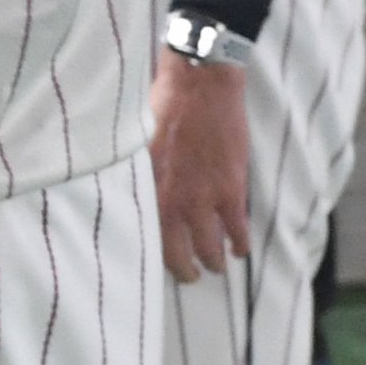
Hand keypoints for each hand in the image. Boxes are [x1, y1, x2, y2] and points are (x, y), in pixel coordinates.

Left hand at [148, 51, 253, 284]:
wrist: (199, 88)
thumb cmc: (160, 107)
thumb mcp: (134, 143)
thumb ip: (134, 172)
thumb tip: (124, 190)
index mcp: (142, 187)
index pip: (141, 234)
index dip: (148, 254)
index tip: (151, 263)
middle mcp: (170, 200)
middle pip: (175, 252)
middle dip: (184, 269)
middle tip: (189, 276)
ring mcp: (202, 198)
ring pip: (209, 247)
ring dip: (213, 260)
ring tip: (215, 266)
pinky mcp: (231, 191)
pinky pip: (237, 231)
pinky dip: (240, 244)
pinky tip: (240, 250)